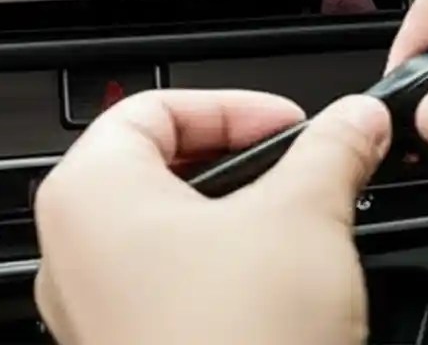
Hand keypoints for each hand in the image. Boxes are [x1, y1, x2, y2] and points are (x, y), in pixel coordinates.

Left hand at [33, 90, 390, 344]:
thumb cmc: (235, 344)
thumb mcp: (305, 220)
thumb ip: (332, 152)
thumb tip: (355, 120)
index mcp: (89, 194)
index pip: (152, 108)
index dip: (233, 106)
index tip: (293, 123)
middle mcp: (72, 252)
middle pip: (156, 168)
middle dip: (239, 162)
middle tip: (300, 170)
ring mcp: (92, 311)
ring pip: (164, 232)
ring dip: (234, 218)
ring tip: (296, 228)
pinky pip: (166, 288)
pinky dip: (219, 272)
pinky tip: (273, 288)